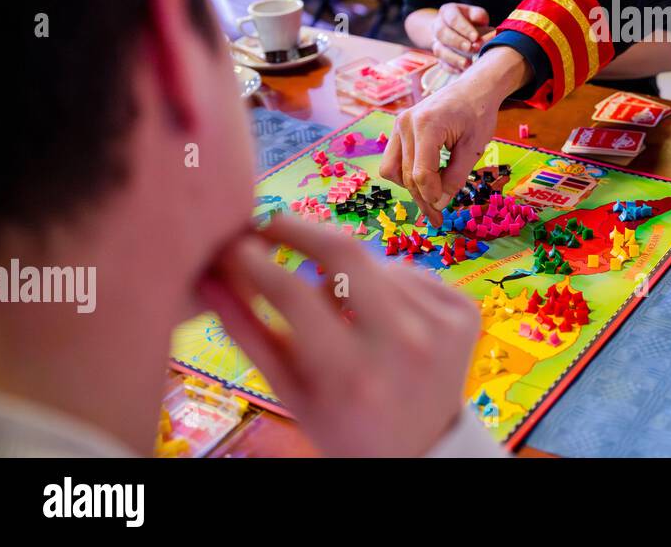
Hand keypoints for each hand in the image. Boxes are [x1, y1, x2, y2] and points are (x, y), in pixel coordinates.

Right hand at [197, 213, 480, 456]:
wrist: (424, 451)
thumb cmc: (344, 424)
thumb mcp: (290, 391)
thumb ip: (247, 331)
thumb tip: (206, 274)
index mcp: (353, 375)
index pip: (293, 294)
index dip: (254, 261)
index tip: (230, 243)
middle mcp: (405, 345)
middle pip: (343, 252)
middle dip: (296, 229)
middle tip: (264, 219)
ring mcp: (442, 325)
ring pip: (374, 263)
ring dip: (345, 273)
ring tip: (339, 310)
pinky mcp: (465, 310)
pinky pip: (408, 273)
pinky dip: (384, 285)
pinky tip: (380, 317)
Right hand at [380, 48, 529, 222]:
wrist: (473, 89)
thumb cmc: (478, 115)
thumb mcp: (474, 148)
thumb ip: (456, 177)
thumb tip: (439, 203)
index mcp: (427, 125)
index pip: (420, 173)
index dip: (431, 195)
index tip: (443, 209)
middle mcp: (406, 124)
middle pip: (406, 175)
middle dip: (422, 198)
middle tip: (437, 219)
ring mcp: (398, 125)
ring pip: (392, 170)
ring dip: (410, 187)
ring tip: (433, 200)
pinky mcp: (398, 129)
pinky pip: (393, 160)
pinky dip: (407, 174)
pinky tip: (427, 181)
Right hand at [431, 3, 492, 72]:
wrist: (461, 31)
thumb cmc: (473, 21)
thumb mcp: (477, 14)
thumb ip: (479, 16)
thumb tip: (480, 23)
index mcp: (448, 11)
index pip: (453, 18)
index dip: (464, 28)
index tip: (476, 37)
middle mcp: (438, 25)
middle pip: (442, 33)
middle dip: (457, 42)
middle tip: (472, 49)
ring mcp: (437, 42)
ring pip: (439, 50)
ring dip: (453, 58)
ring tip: (468, 63)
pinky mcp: (439, 57)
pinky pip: (441, 63)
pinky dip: (452, 68)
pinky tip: (463, 69)